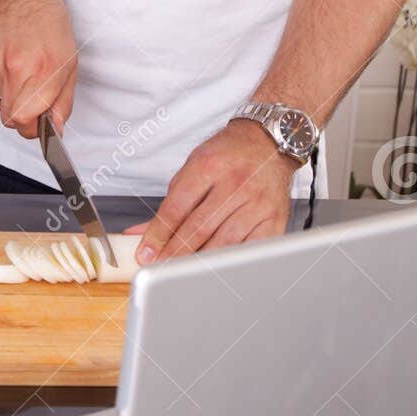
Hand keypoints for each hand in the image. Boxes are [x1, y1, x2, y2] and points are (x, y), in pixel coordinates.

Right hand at [0, 0, 77, 138]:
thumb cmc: (47, 25)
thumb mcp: (69, 64)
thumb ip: (62, 103)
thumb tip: (54, 130)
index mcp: (42, 70)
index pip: (25, 121)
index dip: (32, 128)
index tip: (38, 123)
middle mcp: (14, 68)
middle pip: (9, 119)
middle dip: (22, 114)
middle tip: (32, 93)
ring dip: (9, 94)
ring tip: (19, 67)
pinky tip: (6, 60)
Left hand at [126, 121, 299, 263]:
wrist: (267, 143)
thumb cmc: (227, 155)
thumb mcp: (192, 168)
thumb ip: (169, 202)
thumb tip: (142, 233)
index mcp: (209, 165)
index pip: (177, 208)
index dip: (158, 235)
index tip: (146, 253)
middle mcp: (236, 183)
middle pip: (199, 228)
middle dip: (174, 252)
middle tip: (159, 267)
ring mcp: (258, 202)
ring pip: (223, 242)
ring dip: (198, 262)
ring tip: (180, 271)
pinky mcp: (274, 219)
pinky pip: (249, 249)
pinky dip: (230, 262)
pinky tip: (215, 267)